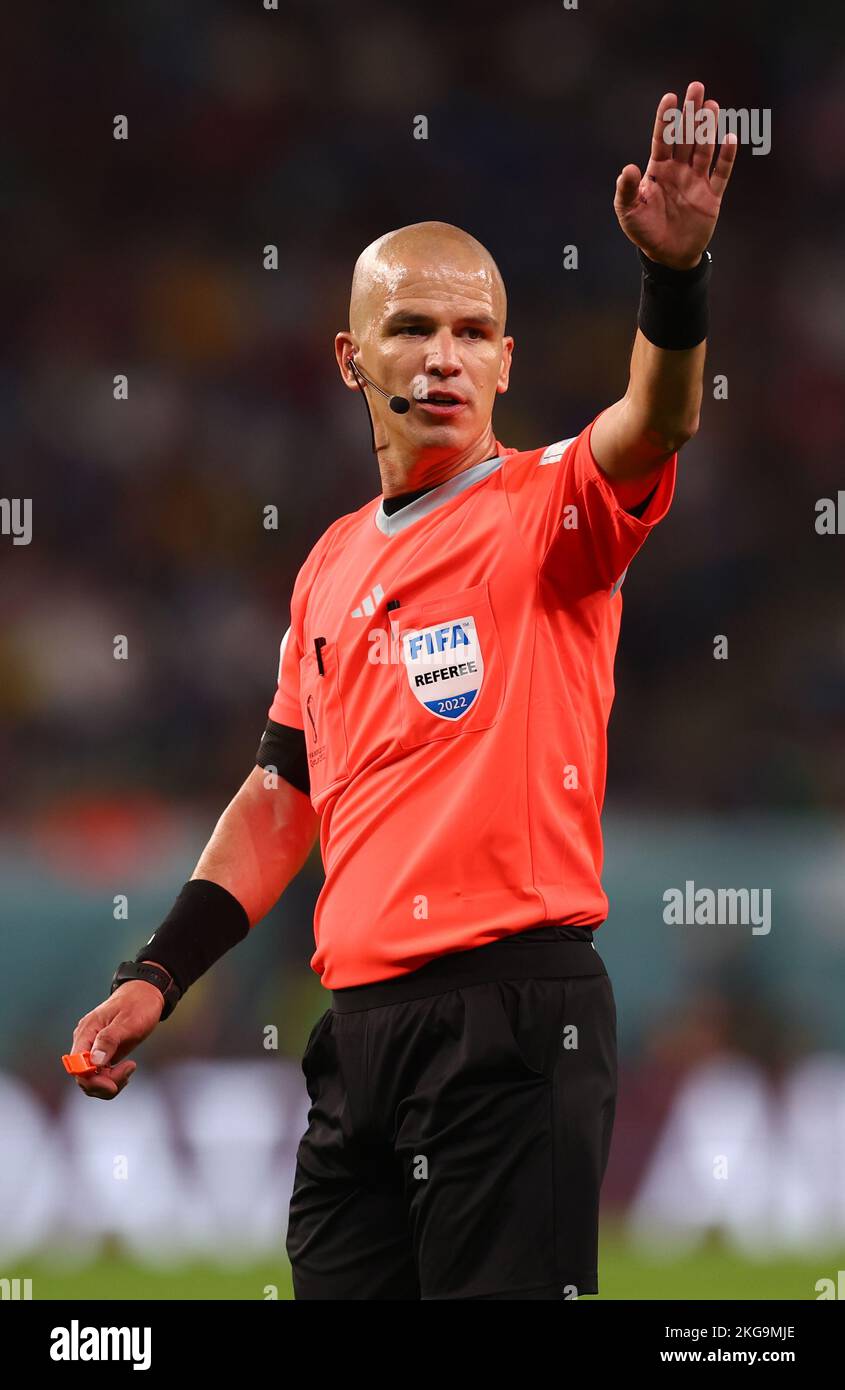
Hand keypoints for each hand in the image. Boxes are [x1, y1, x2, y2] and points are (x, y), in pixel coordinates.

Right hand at [68, 981, 164, 1098]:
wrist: (146, 994)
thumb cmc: (138, 1004)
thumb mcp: (127, 1021)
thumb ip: (109, 1039)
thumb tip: (94, 1062)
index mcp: (86, 1032)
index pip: (77, 1066)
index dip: (91, 1080)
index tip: (112, 1083)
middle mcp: (85, 1042)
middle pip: (83, 1077)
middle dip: (104, 1084)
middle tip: (129, 1071)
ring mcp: (93, 1049)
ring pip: (92, 1079)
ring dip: (111, 1082)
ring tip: (130, 1068)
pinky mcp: (102, 1054)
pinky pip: (101, 1075)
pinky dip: (113, 1078)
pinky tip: (127, 1069)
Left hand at [614, 81, 737, 269]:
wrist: (668, 256)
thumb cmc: (645, 231)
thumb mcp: (627, 212)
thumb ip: (626, 189)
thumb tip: (628, 168)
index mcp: (658, 170)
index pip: (663, 139)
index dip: (666, 119)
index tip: (670, 98)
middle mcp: (679, 170)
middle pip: (686, 136)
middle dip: (691, 113)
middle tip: (696, 87)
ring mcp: (696, 181)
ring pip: (704, 149)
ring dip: (708, 129)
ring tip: (711, 106)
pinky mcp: (712, 196)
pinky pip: (721, 173)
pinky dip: (727, 156)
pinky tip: (730, 137)